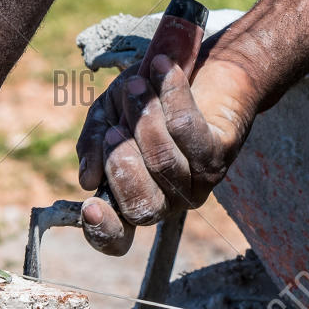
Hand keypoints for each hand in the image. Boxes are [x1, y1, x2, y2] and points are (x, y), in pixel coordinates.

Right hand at [75, 54, 258, 254]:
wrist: (207, 69)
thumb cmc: (151, 98)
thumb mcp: (110, 114)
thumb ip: (93, 141)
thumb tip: (87, 179)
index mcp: (136, 198)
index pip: (118, 239)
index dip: (102, 231)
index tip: (90, 206)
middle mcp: (170, 201)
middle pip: (140, 205)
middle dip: (120, 158)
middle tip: (117, 125)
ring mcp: (198, 183)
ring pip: (162, 162)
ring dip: (142, 116)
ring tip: (137, 85)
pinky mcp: (221, 153)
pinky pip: (186, 130)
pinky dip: (170, 95)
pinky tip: (163, 69)